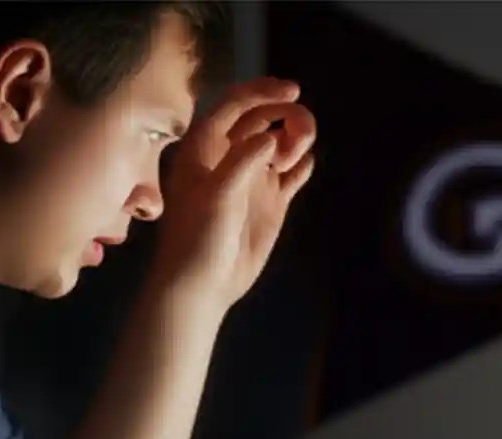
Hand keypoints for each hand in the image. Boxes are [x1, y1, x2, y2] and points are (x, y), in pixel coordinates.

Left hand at [152, 76, 315, 308]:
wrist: (203, 283)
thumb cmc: (198, 237)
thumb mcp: (216, 195)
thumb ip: (242, 161)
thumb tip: (271, 137)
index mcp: (205, 146)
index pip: (235, 105)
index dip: (262, 92)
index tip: (292, 92)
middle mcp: (230, 155)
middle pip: (261, 118)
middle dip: (284, 113)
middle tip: (303, 128)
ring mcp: (252, 177)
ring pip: (280, 142)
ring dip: (295, 138)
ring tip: (298, 156)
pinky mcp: (271, 201)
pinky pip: (293, 173)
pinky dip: (302, 165)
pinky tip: (302, 168)